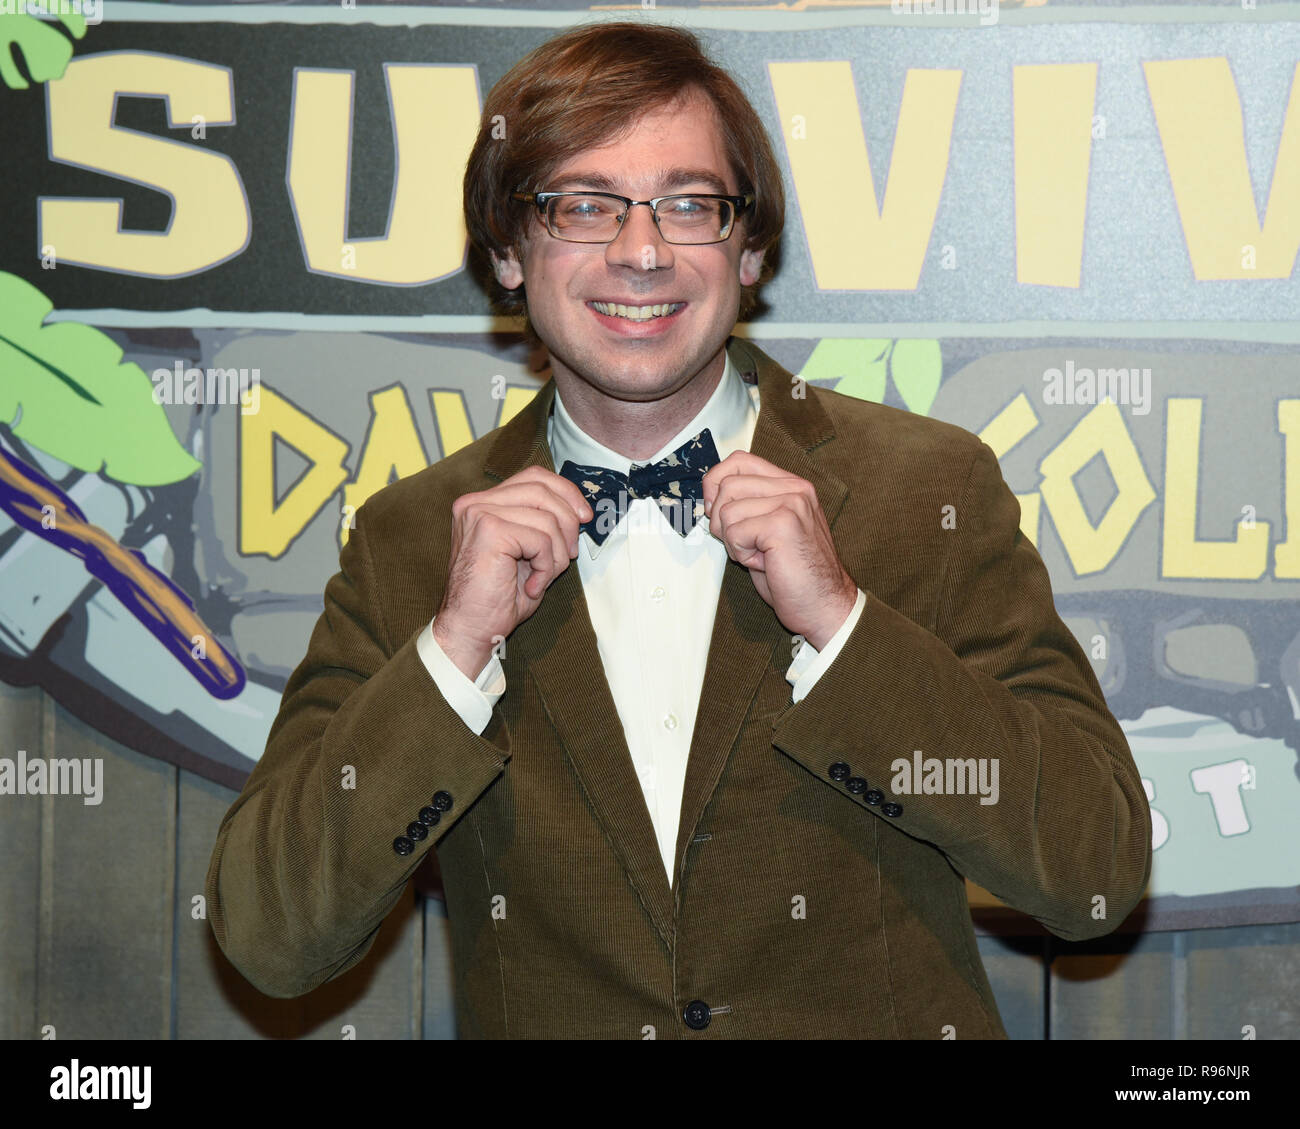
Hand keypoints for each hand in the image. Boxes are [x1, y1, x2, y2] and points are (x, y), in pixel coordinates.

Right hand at [433, 466, 592, 676]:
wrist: (470, 630)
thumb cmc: (498, 599)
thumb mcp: (527, 553)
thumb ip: (543, 526)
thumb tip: (578, 511)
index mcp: (483, 503)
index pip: (534, 477)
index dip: (565, 492)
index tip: (583, 516)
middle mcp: (476, 502)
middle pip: (542, 490)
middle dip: (568, 523)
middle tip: (569, 555)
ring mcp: (479, 513)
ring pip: (546, 517)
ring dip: (557, 553)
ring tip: (544, 577)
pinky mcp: (489, 530)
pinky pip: (541, 538)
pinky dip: (546, 566)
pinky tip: (532, 585)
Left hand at [701, 451, 856, 649]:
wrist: (824, 606)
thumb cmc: (796, 576)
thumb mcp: (767, 531)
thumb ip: (747, 507)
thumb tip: (710, 497)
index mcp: (792, 486)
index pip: (739, 461)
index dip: (716, 482)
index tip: (714, 509)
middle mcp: (794, 489)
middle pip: (727, 484)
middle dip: (721, 520)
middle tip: (743, 544)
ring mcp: (791, 503)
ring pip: (727, 510)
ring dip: (732, 540)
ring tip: (759, 555)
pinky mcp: (782, 523)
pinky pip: (734, 532)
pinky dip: (740, 554)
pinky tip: (765, 563)